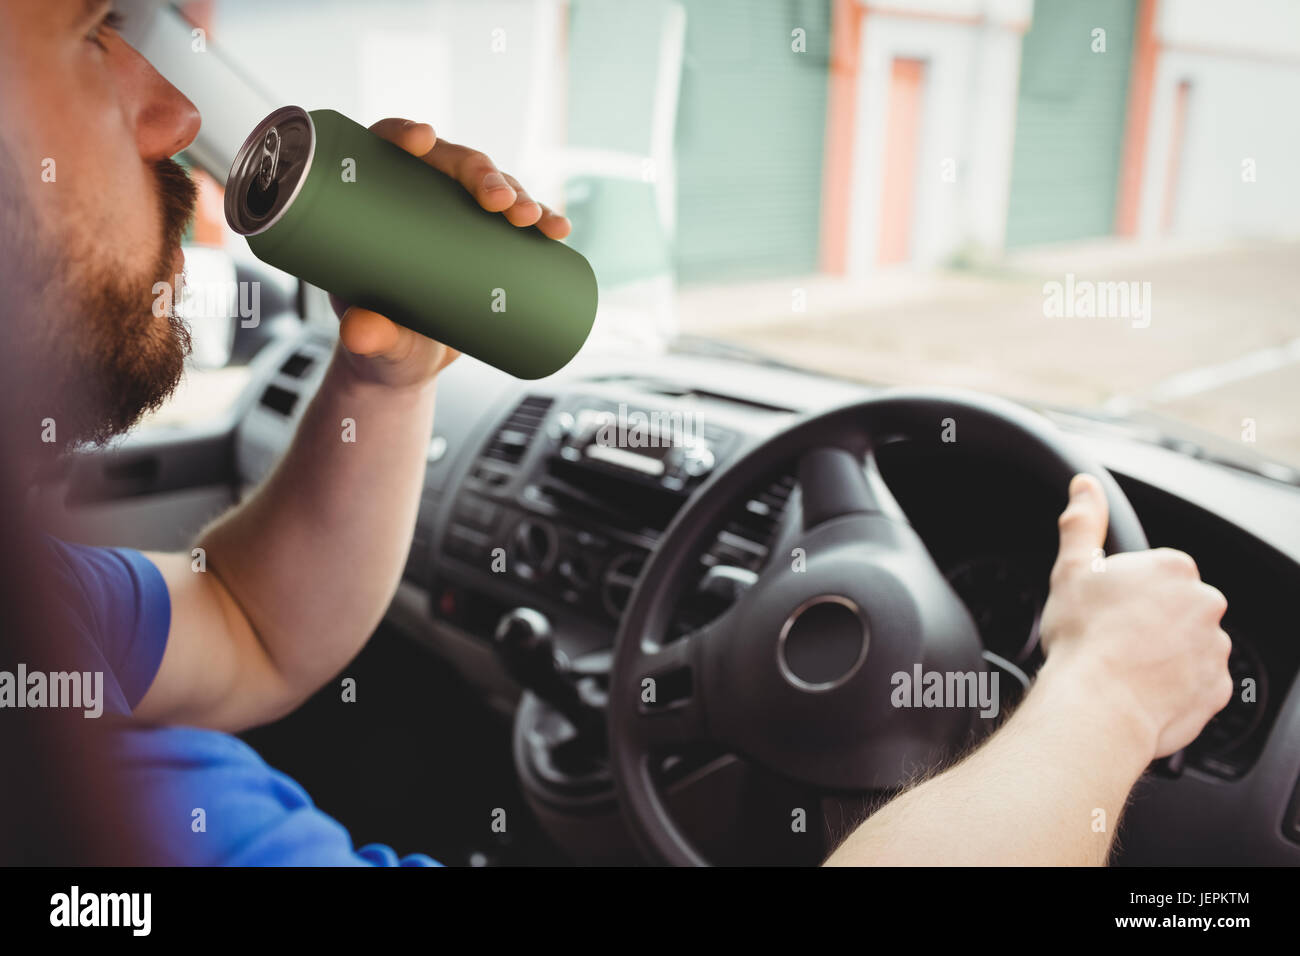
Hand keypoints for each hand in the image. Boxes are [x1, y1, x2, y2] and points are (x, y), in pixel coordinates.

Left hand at [331, 118, 571, 388]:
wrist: (406, 365)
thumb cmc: (377, 343)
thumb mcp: (371, 343)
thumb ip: (366, 337)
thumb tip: (360, 335)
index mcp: (374, 204)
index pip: (385, 152)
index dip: (404, 134)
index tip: (422, 140)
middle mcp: (418, 201)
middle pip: (450, 164)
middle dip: (481, 174)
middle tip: (500, 202)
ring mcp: (457, 220)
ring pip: (490, 188)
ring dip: (517, 194)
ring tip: (533, 220)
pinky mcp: (487, 243)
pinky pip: (517, 220)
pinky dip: (541, 220)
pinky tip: (559, 227)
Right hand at [1037, 473, 1232, 759]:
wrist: (1099, 706)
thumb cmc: (1083, 638)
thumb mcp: (1071, 570)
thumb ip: (1083, 522)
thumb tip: (1084, 485)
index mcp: (1173, 568)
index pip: (1156, 573)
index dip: (1126, 592)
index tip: (1106, 610)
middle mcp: (1206, 604)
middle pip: (1175, 608)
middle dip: (1149, 622)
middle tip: (1112, 640)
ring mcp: (1215, 649)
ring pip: (1187, 645)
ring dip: (1163, 654)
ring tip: (1124, 670)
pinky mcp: (1217, 690)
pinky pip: (1196, 683)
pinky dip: (1173, 687)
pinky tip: (1140, 691)